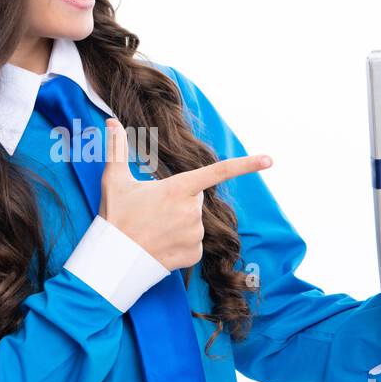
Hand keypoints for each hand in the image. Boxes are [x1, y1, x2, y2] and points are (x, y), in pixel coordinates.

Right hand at [98, 117, 271, 270]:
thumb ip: (117, 147)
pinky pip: (193, 243)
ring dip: (179, 223)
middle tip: (152, 212)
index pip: (218, 172)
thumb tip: (111, 121)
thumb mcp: (115, 180)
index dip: (245, 164)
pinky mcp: (194, 254)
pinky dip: (180, 243)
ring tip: (155, 230)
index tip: (269, 160)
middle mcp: (192, 211)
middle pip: (194, 199)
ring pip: (193, 221)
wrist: (114, 260)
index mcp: (179, 188)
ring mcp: (195, 234)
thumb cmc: (115, 217)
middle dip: (179, 202)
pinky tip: (162, 245)